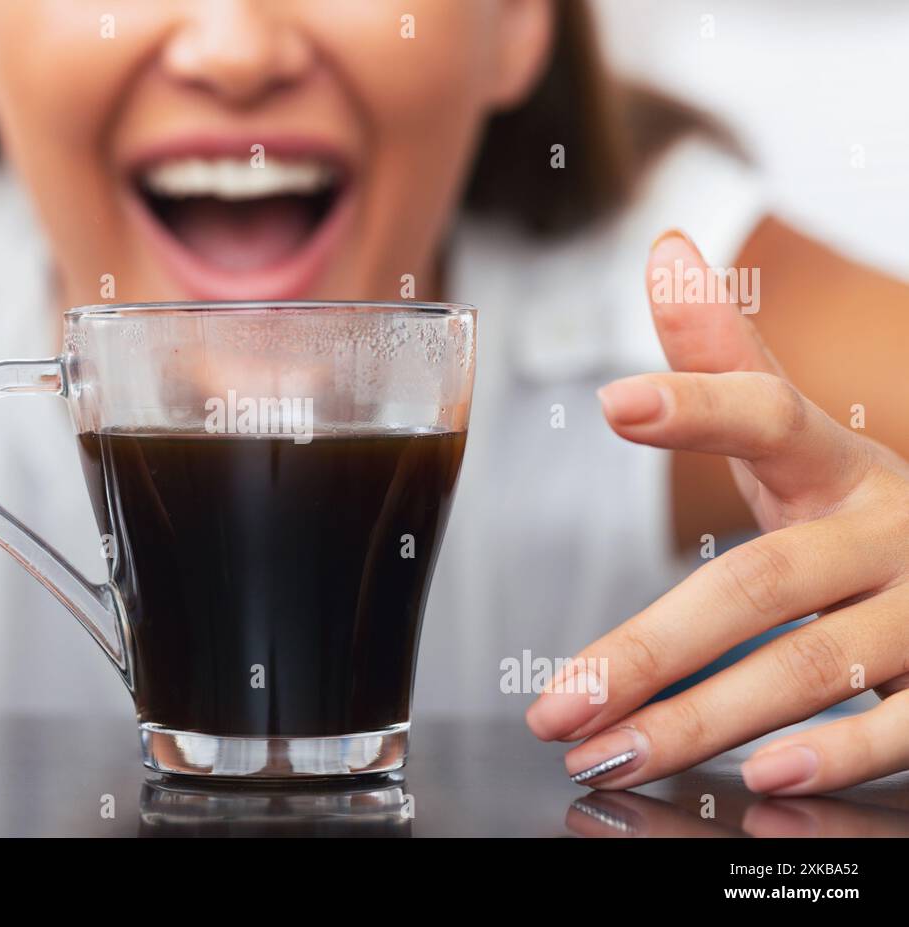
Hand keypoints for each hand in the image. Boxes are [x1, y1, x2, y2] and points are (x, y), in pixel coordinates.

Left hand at [525, 231, 908, 794]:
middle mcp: (886, 530)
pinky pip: (907, 725)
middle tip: (558, 703)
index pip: (767, 414)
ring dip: (705, 720)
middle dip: (650, 649)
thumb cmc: (858, 508)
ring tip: (608, 754)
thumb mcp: (801, 436)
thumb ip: (725, 362)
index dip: (697, 403)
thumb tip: (665, 251)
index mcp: (835, 463)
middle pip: (761, 584)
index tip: (613, 401)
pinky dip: (840, 753)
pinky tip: (762, 779)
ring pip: (817, 666)